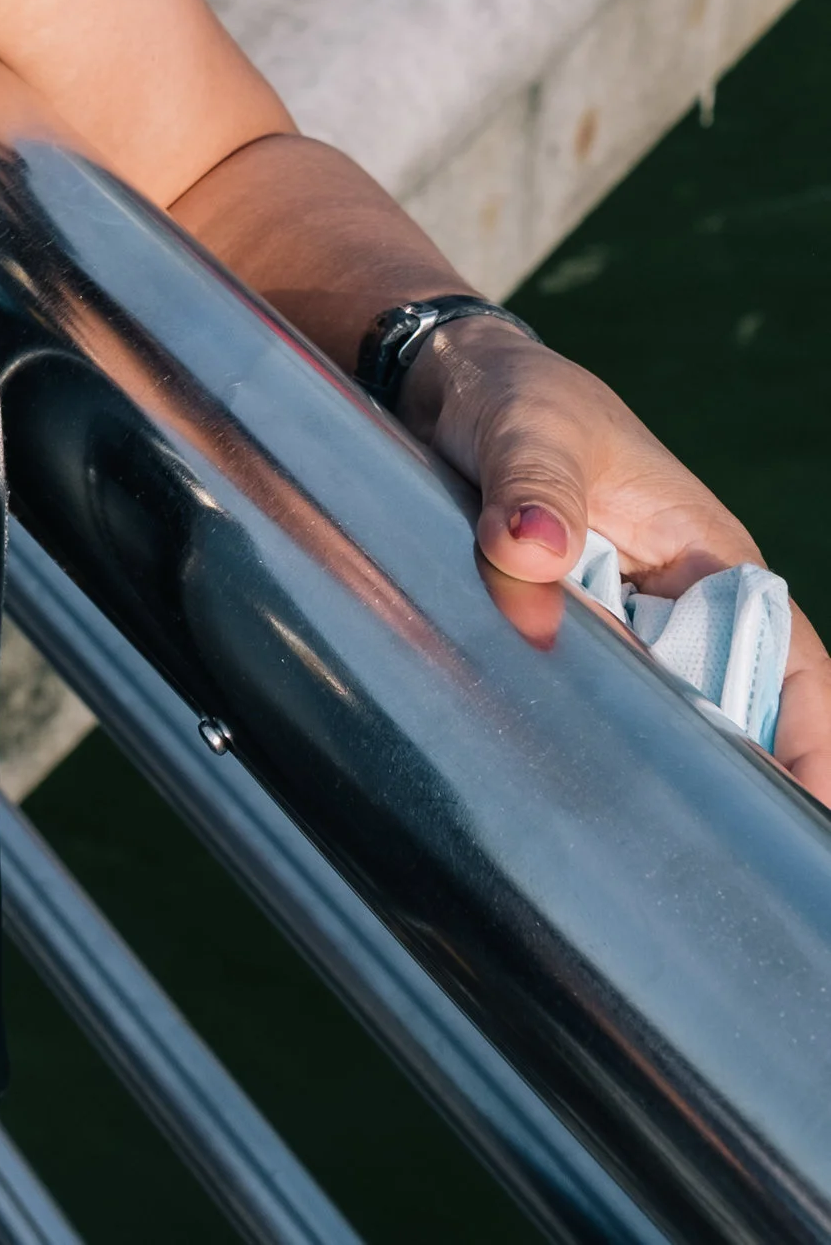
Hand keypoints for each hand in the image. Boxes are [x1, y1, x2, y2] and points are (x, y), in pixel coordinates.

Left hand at [412, 319, 830, 802]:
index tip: (801, 825)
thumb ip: (532, 486)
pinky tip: (556, 789)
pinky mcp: (566, 635)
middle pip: (727, 716)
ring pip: (656, 721)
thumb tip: (527, 550)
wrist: (451, 384)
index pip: (787, 666)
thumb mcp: (529, 428)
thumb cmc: (518, 396)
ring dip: (645, 769)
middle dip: (719, 784)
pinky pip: (590, 705)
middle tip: (691, 862)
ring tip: (628, 846)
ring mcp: (623, 626)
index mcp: (711, 560)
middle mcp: (679, 604)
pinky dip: (583, 740)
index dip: (809, 749)